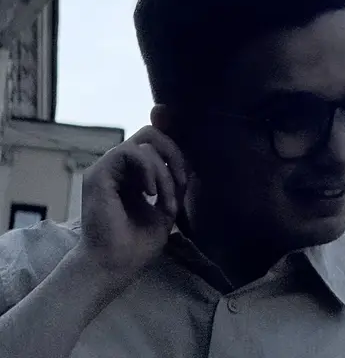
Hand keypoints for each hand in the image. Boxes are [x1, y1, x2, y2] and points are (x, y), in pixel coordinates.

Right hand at [76, 125, 186, 277]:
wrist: (112, 268)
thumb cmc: (135, 247)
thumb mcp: (164, 212)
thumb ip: (172, 187)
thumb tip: (188, 167)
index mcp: (132, 175)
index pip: (156, 146)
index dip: (176, 158)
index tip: (184, 186)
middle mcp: (118, 167)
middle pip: (150, 134)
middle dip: (173, 153)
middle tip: (181, 181)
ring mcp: (107, 168)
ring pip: (144, 144)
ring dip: (163, 171)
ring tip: (165, 200)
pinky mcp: (99, 173)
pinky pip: (129, 151)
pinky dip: (148, 168)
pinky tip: (150, 192)